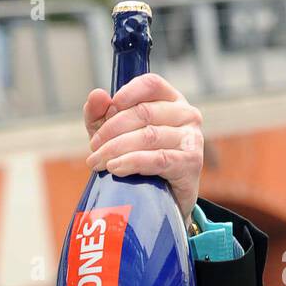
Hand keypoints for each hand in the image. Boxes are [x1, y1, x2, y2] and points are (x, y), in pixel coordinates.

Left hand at [83, 74, 203, 221]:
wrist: (162, 202)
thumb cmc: (139, 162)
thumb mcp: (114, 135)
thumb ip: (101, 115)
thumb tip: (97, 95)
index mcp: (171, 100)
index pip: (150, 84)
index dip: (125, 95)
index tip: (106, 113)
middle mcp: (186, 114)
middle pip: (143, 112)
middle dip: (111, 130)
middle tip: (93, 149)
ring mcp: (192, 138)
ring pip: (148, 136)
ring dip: (116, 149)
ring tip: (97, 162)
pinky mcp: (191, 163)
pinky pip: (158, 159)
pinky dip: (132, 162)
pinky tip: (115, 168)